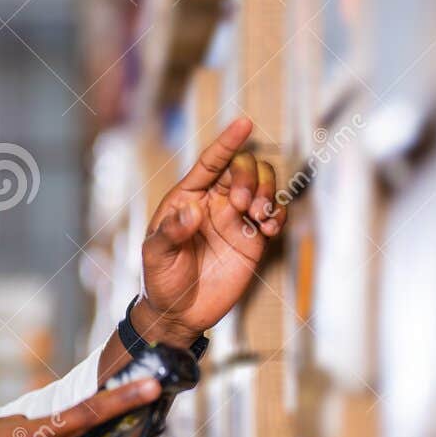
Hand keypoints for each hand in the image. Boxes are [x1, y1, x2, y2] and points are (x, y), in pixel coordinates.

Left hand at [134, 117, 288, 346]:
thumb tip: (191, 211)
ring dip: (269, 192)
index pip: (211, 162)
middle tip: (244, 205)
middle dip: (251, 177)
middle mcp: (213, 201)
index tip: (244, 123)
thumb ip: (170, 233)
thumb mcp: (156, 256)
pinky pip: (274, 213)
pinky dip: (279, 213)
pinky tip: (270, 228)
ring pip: (263, 185)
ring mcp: (235, 218)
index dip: (227, 141)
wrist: (179, 313)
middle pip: (243, 167)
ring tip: (261, 218)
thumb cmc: (160, 281)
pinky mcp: (253, 238)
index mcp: (187, 197)